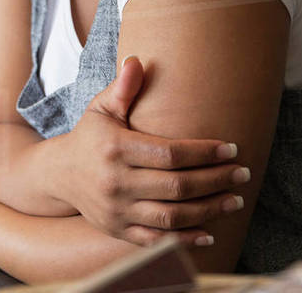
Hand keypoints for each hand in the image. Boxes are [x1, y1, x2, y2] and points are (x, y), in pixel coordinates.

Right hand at [56, 56, 249, 247]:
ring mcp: (117, 210)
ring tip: (235, 200)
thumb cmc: (90, 137)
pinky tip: (209, 232)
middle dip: (215, 180)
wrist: (59, 175)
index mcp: (115, 149)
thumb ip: (122, 88)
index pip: (169, 154)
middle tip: (242, 174)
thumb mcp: (101, 109)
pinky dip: (185, 240)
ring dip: (209, 210)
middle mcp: (116, 182)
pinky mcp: (118, 230)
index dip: (203, 153)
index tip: (230, 149)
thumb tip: (137, 61)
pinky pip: (156, 240)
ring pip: (171, 216)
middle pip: (176, 186)